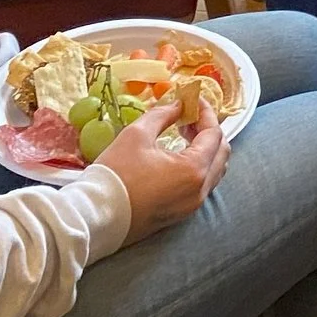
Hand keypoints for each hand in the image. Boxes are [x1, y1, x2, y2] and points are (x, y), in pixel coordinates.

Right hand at [98, 98, 227, 238]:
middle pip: (221, 152)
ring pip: (214, 170)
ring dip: (205, 148)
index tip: (194, 99)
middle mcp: (200, 190)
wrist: (95, 217)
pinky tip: (178, 155)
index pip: (214, 133)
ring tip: (184, 133)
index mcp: (194, 170)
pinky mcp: (180, 214)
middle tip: (189, 116)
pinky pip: (201, 185)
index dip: (206, 112)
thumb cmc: (115, 174)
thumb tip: (178, 105)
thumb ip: (163, 115)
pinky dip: (198, 166)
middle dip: (209, 130)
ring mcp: (191, 205)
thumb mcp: (137, 134)